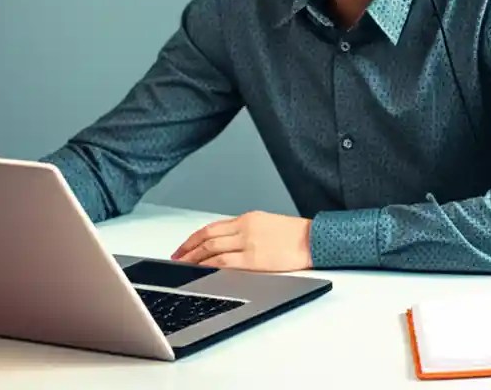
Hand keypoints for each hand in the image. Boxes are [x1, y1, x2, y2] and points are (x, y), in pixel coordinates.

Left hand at [171, 210, 312, 271]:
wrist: (314, 240)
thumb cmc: (295, 235)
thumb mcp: (267, 224)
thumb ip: (247, 231)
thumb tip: (229, 242)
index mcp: (247, 218)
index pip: (212, 227)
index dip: (194, 238)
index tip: (183, 247)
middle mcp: (244, 228)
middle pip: (207, 237)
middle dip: (188, 248)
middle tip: (176, 258)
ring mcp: (248, 243)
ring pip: (211, 249)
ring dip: (194, 258)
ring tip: (183, 266)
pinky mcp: (254, 259)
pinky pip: (224, 261)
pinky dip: (208, 265)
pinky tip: (200, 270)